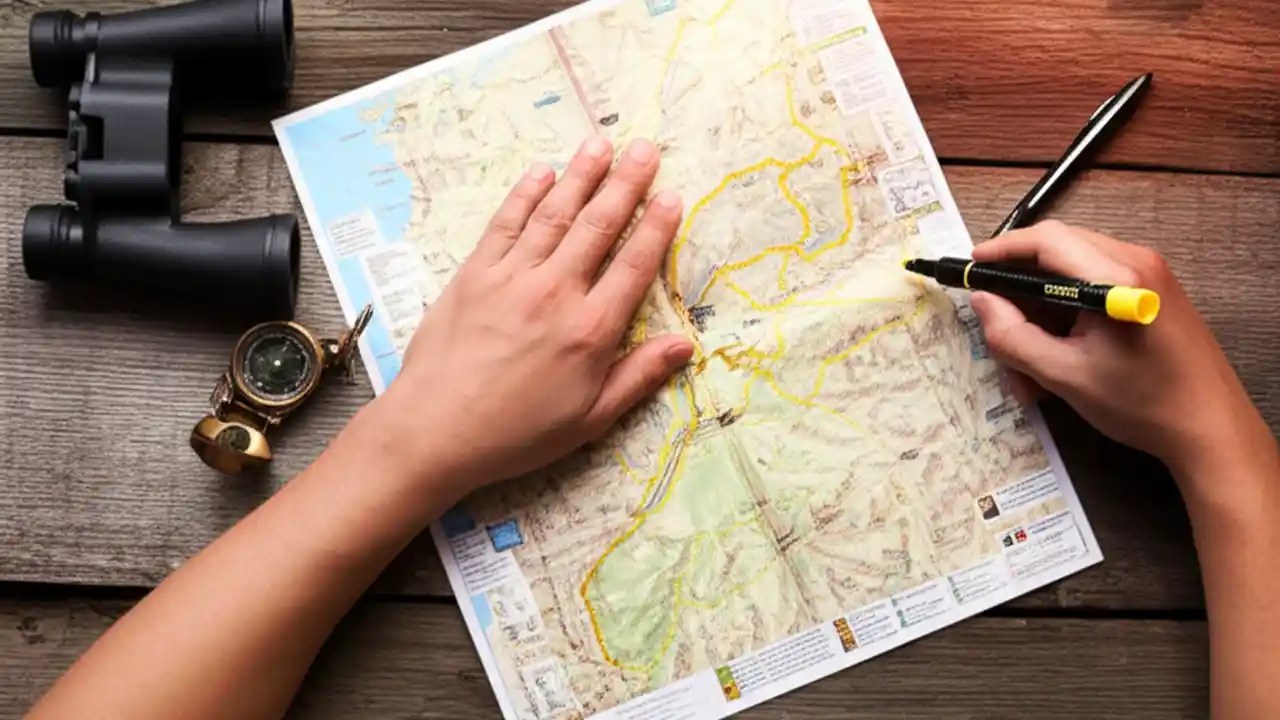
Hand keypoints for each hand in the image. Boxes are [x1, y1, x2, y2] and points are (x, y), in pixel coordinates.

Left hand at [374, 136, 693, 493]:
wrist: (435, 430)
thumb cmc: (516, 434)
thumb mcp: (590, 419)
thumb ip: (638, 376)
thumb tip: (684, 345)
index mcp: (590, 331)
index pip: (633, 266)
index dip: (656, 228)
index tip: (671, 196)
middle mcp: (555, 293)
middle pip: (599, 227)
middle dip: (625, 184)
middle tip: (645, 149)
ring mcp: (512, 278)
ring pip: (555, 215)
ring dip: (581, 176)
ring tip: (601, 143)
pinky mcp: (474, 274)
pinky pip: (505, 223)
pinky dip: (526, 195)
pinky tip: (543, 173)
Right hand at [968, 221, 1270, 485]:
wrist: (1210, 427)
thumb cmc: (1143, 403)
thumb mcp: (1064, 375)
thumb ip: (1014, 336)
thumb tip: (982, 302)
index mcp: (1117, 277)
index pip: (1047, 240)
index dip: (1001, 249)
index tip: (970, 268)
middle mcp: (1137, 263)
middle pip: (1058, 250)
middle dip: (1019, 285)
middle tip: (994, 319)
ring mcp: (1149, 275)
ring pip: (1072, 272)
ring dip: (1041, 307)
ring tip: (1026, 357)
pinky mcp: (1152, 292)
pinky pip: (1093, 287)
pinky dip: (1066, 314)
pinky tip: (1056, 354)